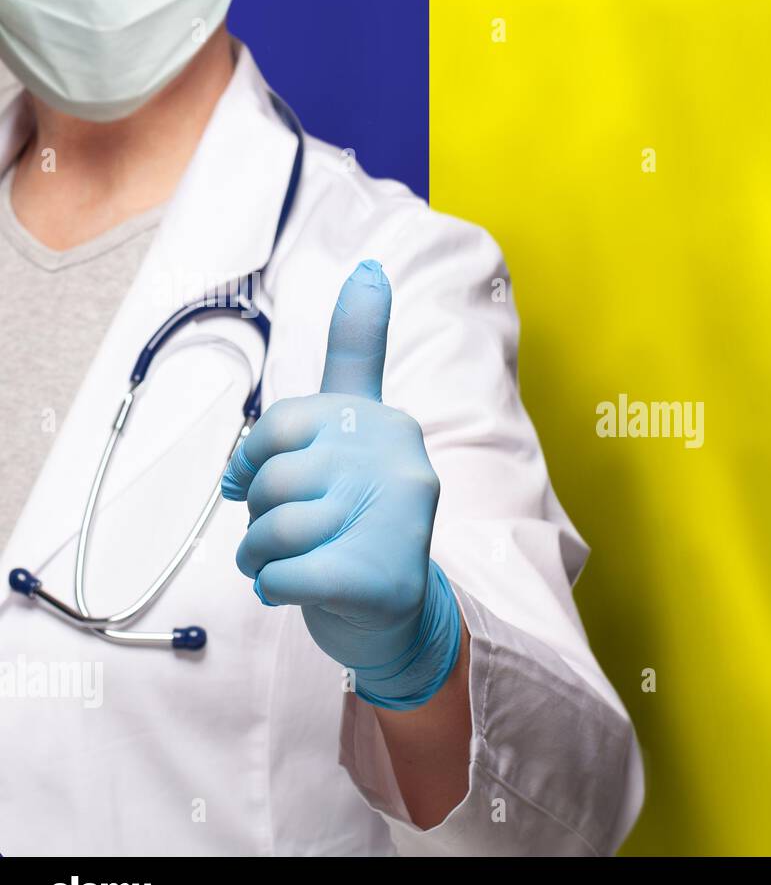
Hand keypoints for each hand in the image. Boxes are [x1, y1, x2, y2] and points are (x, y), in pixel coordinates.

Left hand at [220, 260, 460, 709]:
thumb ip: (358, 353)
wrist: (399, 616)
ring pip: (272, 530)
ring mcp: (395, 522)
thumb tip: (370, 269)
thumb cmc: (360, 518)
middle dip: (258, 515)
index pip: (287, 421)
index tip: (268, 470)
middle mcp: (399, 463)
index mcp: (388, 423)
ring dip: (260, 557)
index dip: (256, 456)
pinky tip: (299, 589)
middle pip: (273, 477)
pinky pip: (281, 575)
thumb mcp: (358, 432)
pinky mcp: (377, 577)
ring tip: (292, 564)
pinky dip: (272, 590)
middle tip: (285, 533)